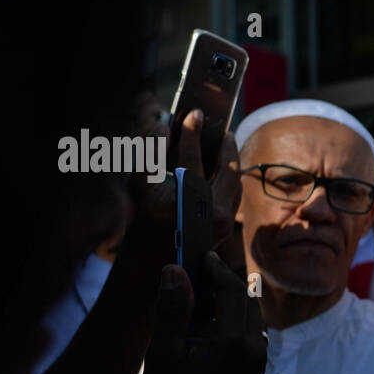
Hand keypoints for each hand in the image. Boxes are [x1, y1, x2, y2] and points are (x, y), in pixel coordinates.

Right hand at [125, 99, 240, 261]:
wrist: (153, 258)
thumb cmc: (143, 220)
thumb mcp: (139, 185)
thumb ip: (150, 152)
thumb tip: (164, 126)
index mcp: (188, 199)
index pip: (192, 157)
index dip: (192, 133)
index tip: (194, 115)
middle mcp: (211, 212)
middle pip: (227, 170)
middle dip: (227, 148)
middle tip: (225, 131)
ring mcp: (222, 223)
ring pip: (235, 184)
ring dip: (232, 164)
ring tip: (227, 147)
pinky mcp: (226, 229)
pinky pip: (234, 198)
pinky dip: (230, 181)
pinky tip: (225, 170)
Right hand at [134, 252, 266, 373]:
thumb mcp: (162, 356)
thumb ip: (172, 310)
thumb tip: (175, 269)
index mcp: (235, 343)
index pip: (232, 290)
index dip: (217, 268)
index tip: (201, 253)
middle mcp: (254, 351)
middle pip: (247, 301)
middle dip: (227, 280)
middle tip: (203, 265)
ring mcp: (256, 364)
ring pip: (251, 318)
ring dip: (232, 300)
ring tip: (205, 289)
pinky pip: (249, 335)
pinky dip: (233, 319)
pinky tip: (210, 321)